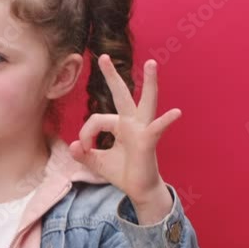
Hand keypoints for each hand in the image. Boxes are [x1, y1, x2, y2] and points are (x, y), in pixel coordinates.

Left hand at [68, 55, 179, 204]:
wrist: (139, 190)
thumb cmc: (122, 172)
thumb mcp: (97, 162)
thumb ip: (83, 154)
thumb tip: (72, 146)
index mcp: (119, 125)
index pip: (95, 119)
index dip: (85, 133)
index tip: (83, 148)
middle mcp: (132, 123)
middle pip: (122, 95)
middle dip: (112, 76)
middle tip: (103, 57)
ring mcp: (142, 130)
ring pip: (146, 102)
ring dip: (150, 83)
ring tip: (152, 63)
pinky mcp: (148, 142)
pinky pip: (156, 129)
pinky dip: (165, 121)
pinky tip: (176, 113)